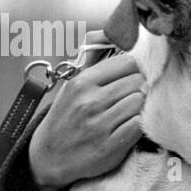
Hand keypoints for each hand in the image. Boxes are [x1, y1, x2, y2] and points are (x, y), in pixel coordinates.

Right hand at [29, 34, 145, 188]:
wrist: (49, 157)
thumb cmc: (65, 117)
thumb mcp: (72, 86)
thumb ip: (92, 61)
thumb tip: (105, 33)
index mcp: (82, 83)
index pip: (126, 62)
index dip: (132, 69)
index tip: (128, 77)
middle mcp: (91, 102)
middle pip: (137, 81)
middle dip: (138, 87)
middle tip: (130, 95)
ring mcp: (102, 124)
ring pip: (140, 102)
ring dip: (139, 106)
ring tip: (128, 110)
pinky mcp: (112, 145)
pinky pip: (139, 124)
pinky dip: (138, 124)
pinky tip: (128, 125)